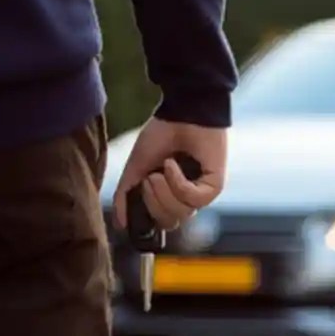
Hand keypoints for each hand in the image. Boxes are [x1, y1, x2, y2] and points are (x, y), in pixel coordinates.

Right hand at [112, 118, 227, 231]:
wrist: (181, 111)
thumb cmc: (161, 134)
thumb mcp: (136, 167)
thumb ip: (125, 195)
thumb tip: (119, 224)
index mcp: (169, 195)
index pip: (159, 222)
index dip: (146, 213)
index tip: (138, 190)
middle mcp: (186, 197)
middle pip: (169, 222)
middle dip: (153, 201)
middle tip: (150, 177)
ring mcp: (201, 191)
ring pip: (182, 214)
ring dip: (165, 191)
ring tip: (162, 167)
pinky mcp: (214, 184)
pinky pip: (195, 200)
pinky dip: (179, 183)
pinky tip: (173, 163)